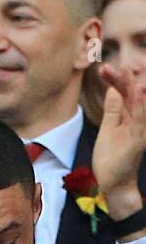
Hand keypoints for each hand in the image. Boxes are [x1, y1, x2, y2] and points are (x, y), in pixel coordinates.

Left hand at [93, 63, 145, 218]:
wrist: (115, 182)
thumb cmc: (112, 157)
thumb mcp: (109, 130)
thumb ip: (112, 110)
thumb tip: (112, 90)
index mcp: (128, 116)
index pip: (122, 93)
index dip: (114, 79)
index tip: (103, 68)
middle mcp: (137, 120)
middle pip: (132, 94)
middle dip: (126, 77)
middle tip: (119, 62)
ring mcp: (139, 128)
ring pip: (140, 103)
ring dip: (136, 85)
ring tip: (132, 69)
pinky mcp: (139, 139)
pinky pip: (141, 119)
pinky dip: (141, 105)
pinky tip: (140, 90)